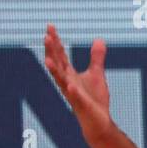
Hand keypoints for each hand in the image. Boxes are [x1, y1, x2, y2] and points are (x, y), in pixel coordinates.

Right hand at [43, 24, 113, 141]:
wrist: (98, 121)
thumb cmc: (94, 99)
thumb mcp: (96, 74)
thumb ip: (96, 58)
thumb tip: (99, 40)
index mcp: (70, 74)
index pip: (60, 55)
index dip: (55, 41)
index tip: (50, 26)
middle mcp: (67, 82)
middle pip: (58, 64)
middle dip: (52, 51)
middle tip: (47, 35)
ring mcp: (73, 94)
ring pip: (61, 80)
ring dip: (55, 70)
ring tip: (48, 59)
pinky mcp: (82, 105)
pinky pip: (76, 97)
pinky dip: (73, 91)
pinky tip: (70, 85)